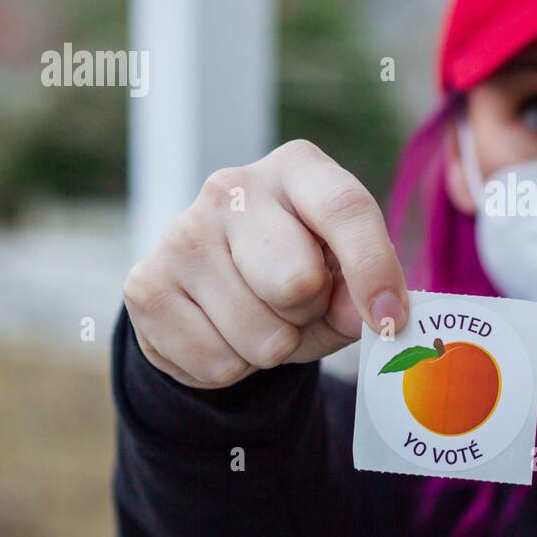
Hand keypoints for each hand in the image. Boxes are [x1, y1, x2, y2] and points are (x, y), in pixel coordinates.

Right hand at [123, 139, 408, 388]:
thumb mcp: (344, 274)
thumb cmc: (300, 271)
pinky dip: (232, 368)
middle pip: (297, 282)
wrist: (216, 290)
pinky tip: (222, 332)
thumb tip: (369, 314)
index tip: (391, 319)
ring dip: (272, 348)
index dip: (373, 269)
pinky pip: (217, 364)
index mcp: (297, 168)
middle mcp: (233, 187)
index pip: (345, 208)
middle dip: (310, 314)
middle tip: (299, 304)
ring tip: (260, 317)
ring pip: (258, 337)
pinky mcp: (145, 285)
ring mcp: (181, 233)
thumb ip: (364, 289)